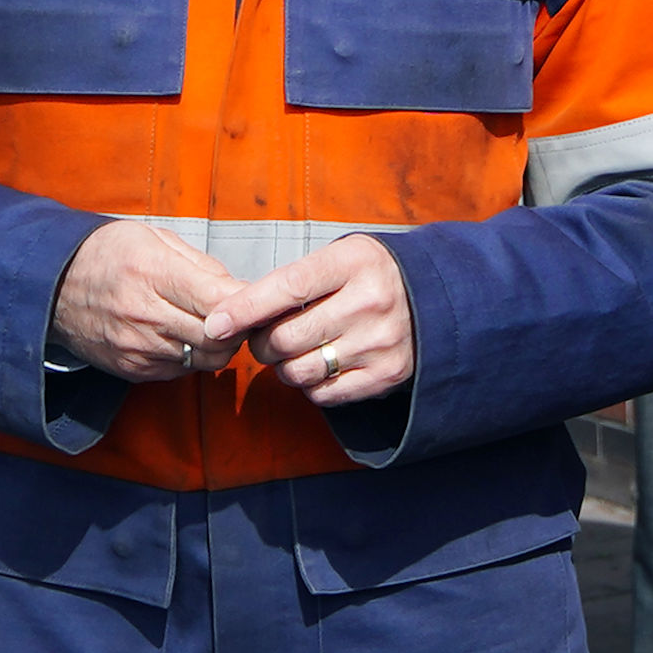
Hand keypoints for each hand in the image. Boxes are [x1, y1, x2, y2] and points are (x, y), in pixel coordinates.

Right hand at [55, 217, 246, 382]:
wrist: (52, 287)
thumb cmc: (109, 254)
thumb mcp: (155, 238)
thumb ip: (202, 265)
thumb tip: (241, 290)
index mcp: (153, 273)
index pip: (219, 302)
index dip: (247, 304)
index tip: (255, 299)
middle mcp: (145, 315)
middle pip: (218, 339)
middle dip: (239, 329)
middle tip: (241, 315)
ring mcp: (137, 348)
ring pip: (203, 360)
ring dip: (217, 345)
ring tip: (211, 323)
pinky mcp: (132, 370)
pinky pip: (180, 371)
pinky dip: (191, 356)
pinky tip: (183, 335)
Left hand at [210, 234, 418, 406]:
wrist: (437, 297)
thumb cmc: (370, 275)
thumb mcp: (341, 258)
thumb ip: (293, 281)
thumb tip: (231, 316)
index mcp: (356, 262)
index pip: (288, 287)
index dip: (246, 308)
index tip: (216, 323)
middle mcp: (371, 301)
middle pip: (287, 338)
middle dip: (262, 344)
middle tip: (265, 339)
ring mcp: (381, 341)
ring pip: (300, 370)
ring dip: (285, 367)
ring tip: (295, 352)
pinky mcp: (387, 375)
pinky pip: (324, 394)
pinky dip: (311, 385)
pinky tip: (321, 366)